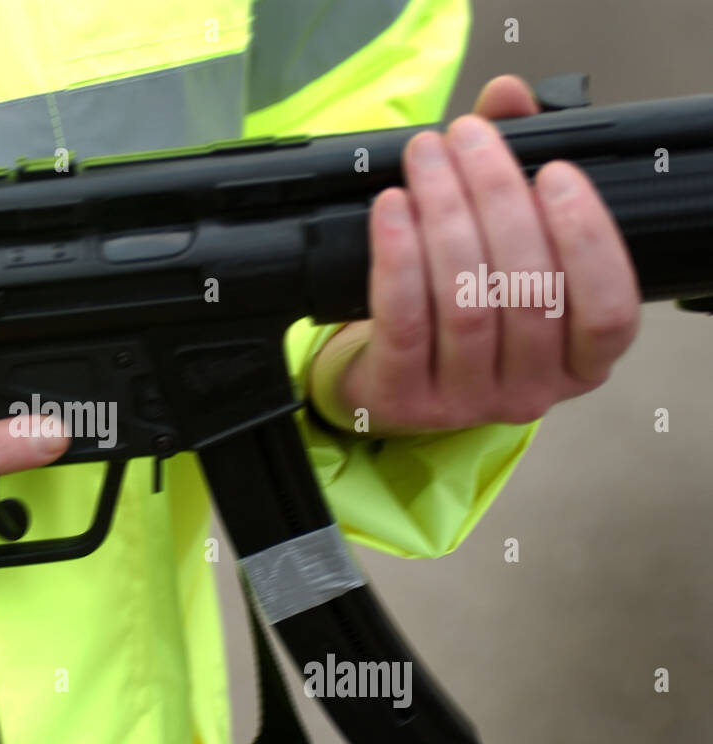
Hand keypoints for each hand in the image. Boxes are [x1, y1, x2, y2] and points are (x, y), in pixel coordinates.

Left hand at [308, 75, 640, 434]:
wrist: (381, 373)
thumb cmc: (457, 301)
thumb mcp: (499, 239)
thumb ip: (515, 165)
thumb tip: (508, 96)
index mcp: (579, 358)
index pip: (608, 309)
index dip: (587, 237)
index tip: (555, 171)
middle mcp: (532, 389)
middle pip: (527, 291)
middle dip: (496, 198)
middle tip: (466, 137)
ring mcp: (467, 401)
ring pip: (465, 303)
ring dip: (444, 216)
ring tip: (426, 159)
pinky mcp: (405, 399)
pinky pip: (404, 321)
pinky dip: (398, 256)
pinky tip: (392, 208)